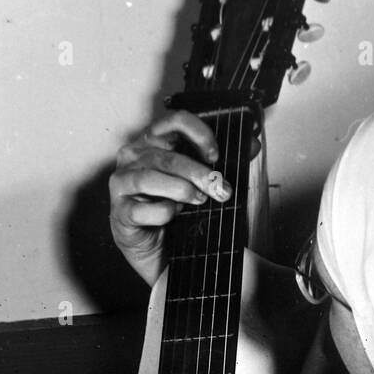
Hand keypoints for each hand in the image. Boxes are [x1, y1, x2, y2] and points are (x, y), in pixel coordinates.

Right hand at [109, 111, 232, 285]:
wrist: (160, 252)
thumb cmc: (177, 213)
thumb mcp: (200, 184)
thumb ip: (222, 163)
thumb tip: (253, 145)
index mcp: (153, 142)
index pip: (173, 121)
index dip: (198, 134)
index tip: (215, 155)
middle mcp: (133, 157)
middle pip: (167, 155)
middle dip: (199, 173)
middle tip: (221, 190)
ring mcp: (122, 183)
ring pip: (149, 177)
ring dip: (180, 189)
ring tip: (198, 201)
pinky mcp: (120, 212)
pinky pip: (141, 209)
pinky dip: (162, 212)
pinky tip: (173, 216)